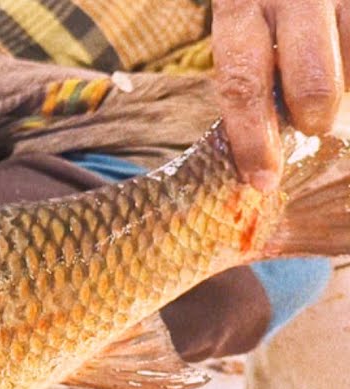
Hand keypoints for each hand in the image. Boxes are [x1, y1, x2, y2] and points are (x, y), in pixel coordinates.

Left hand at [213, 0, 348, 190]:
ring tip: (329, 69)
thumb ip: (250, 74)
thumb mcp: (245, 21)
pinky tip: (342, 58)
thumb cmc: (268, 1)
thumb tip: (262, 155)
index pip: (242, 83)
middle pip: (312, 85)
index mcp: (239, 6)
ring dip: (345, 87)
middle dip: (314, 118)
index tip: (263, 180)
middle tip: (311, 120)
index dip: (253, 139)